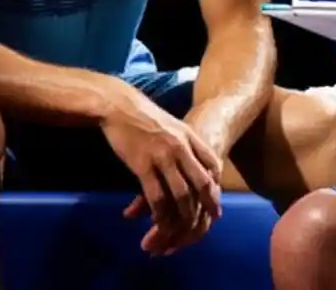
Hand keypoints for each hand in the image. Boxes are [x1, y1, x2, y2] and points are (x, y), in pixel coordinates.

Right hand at [101, 91, 222, 254]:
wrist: (118, 106)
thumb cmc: (143, 116)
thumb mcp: (172, 125)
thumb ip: (184, 142)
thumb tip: (194, 160)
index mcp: (189, 136)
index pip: (213, 164)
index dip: (216, 185)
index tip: (216, 199)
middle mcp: (180, 147)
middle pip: (202, 183)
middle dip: (208, 205)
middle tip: (210, 220)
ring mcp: (162, 157)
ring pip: (181, 195)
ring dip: (184, 217)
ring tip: (183, 229)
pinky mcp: (143, 166)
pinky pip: (157, 197)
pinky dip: (160, 214)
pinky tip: (159, 223)